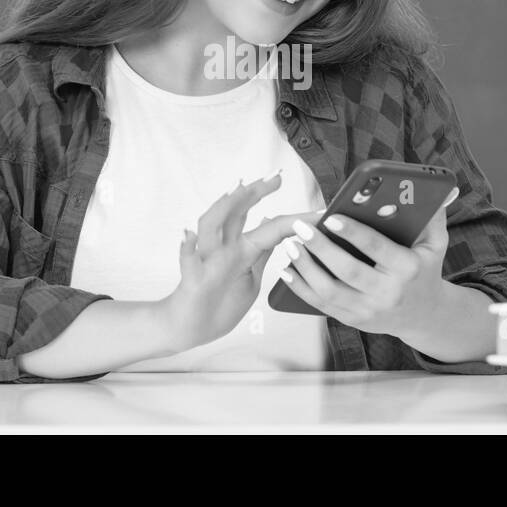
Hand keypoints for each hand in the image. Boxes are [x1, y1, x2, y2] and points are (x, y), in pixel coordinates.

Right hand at [161, 173, 316, 351]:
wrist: (191, 328)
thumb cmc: (220, 303)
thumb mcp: (251, 276)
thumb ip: (261, 252)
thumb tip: (276, 229)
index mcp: (243, 249)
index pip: (272, 226)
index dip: (295, 218)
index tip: (319, 212)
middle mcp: (224, 248)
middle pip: (237, 212)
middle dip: (254, 192)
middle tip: (276, 178)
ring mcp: (207, 261)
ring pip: (210, 227)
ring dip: (222, 208)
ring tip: (236, 191)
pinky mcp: (193, 280)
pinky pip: (188, 262)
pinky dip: (187, 248)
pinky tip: (189, 236)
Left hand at [280, 205, 450, 337]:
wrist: (424, 316)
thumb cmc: (424, 271)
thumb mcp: (436, 243)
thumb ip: (432, 215)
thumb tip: (437, 187)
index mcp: (407, 269)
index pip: (376, 248)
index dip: (352, 232)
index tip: (330, 217)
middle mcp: (387, 293)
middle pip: (347, 270)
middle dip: (321, 248)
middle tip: (300, 227)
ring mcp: (369, 310)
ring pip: (330, 291)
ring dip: (306, 268)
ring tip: (290, 246)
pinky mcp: (353, 320)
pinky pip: (322, 305)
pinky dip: (302, 288)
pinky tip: (288, 270)